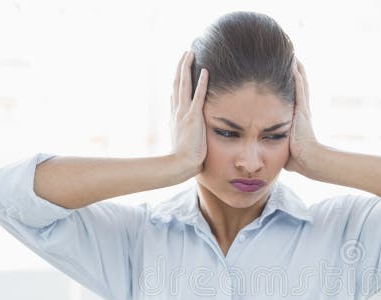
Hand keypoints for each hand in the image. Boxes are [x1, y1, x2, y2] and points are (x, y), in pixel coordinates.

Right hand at [170, 51, 208, 178]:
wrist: (180, 165)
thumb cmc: (183, 158)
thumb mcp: (181, 140)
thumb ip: (180, 130)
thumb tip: (176, 126)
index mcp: (175, 116)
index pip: (176, 93)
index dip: (178, 79)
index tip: (181, 68)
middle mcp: (177, 111)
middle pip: (177, 83)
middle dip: (181, 67)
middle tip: (185, 53)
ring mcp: (184, 113)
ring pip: (183, 84)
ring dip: (186, 67)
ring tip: (190, 53)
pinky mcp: (193, 118)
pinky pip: (198, 96)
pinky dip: (201, 83)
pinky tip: (205, 71)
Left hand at [284, 57, 320, 175]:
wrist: (310, 160)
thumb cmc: (298, 159)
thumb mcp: (284, 146)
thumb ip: (277, 142)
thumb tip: (265, 148)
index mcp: (299, 117)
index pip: (295, 95)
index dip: (293, 82)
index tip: (287, 70)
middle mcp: (303, 110)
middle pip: (300, 85)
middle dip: (296, 70)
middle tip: (290, 54)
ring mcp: (303, 109)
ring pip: (300, 83)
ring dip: (297, 68)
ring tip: (292, 52)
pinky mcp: (302, 110)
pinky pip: (299, 88)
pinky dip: (297, 75)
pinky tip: (293, 63)